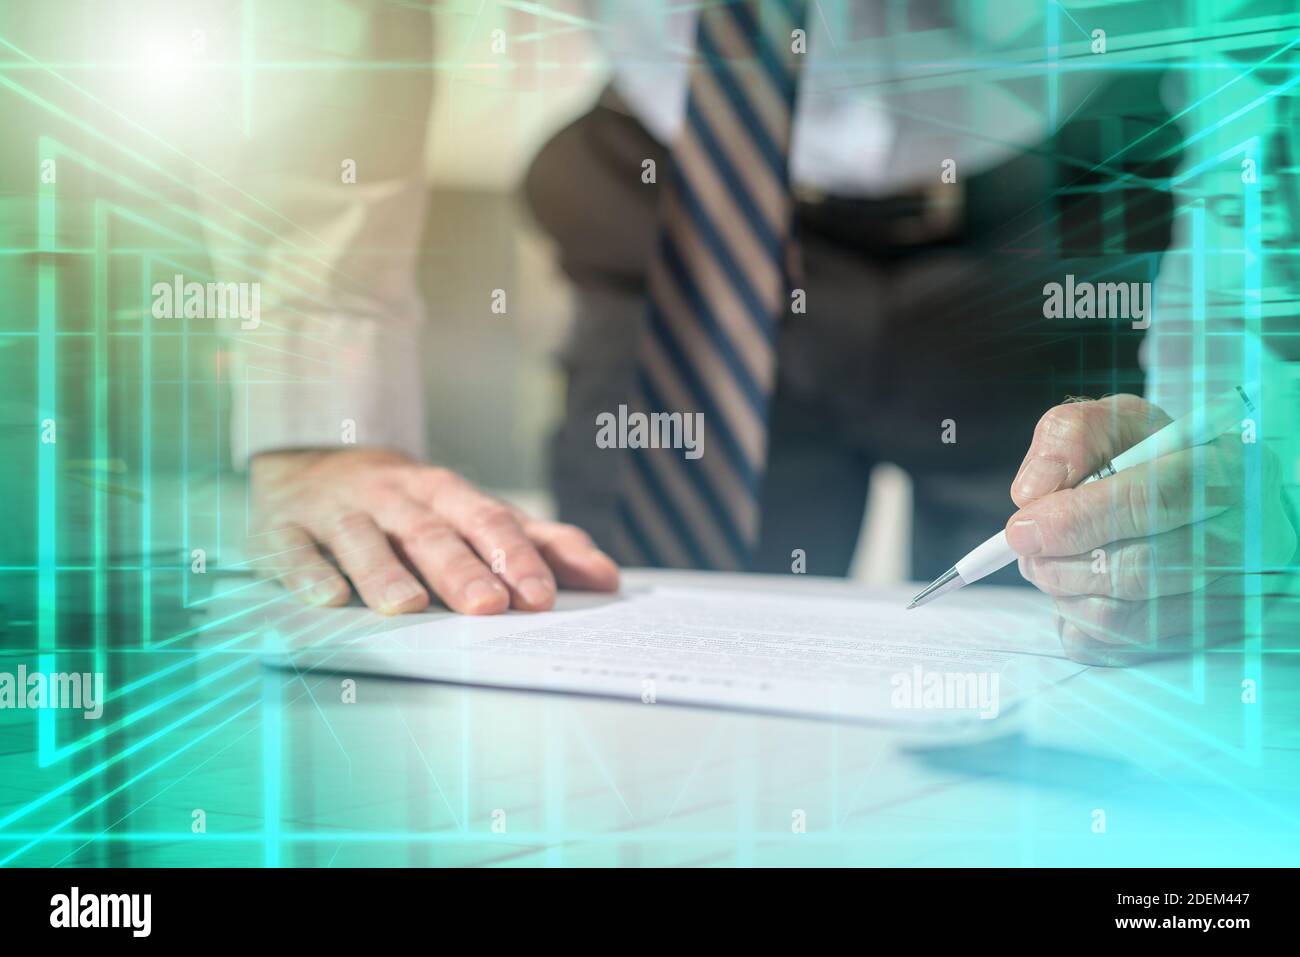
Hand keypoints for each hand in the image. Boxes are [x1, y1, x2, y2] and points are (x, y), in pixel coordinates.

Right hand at [249, 448, 619, 614]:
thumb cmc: (411, 506)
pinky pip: (293, 550)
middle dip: (460, 569)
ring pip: (363, 538)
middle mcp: (392, 498)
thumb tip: (608, 578)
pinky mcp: (284, 529)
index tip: (542, 596)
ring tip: (407, 606)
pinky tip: (327, 599)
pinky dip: (308, 572)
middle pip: (430, 533)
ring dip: (385, 572)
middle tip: (488, 608)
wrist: (313, 463)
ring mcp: (337, 511)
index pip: (486, 521)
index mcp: (444, 493)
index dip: (514, 557)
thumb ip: (539, 544)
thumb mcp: (473, 514)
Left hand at [1005, 395, 1296, 663]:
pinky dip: (1079, 624)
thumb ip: (1069, 440)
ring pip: (1126, 618)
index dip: (1073, 521)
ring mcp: (1227, 594)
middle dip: (1061, 564)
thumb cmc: (1151, 458)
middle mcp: (1238, 538)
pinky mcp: (1202, 635)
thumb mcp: (1114, 425)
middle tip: (1028, 549)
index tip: (1021, 530)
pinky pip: (1120, 648)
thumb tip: (1032, 494)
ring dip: (1065, 594)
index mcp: (1220, 470)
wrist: (1204, 497)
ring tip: (1051, 563)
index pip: (1147, 503)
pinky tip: (1080, 591)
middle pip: (1137, 571)